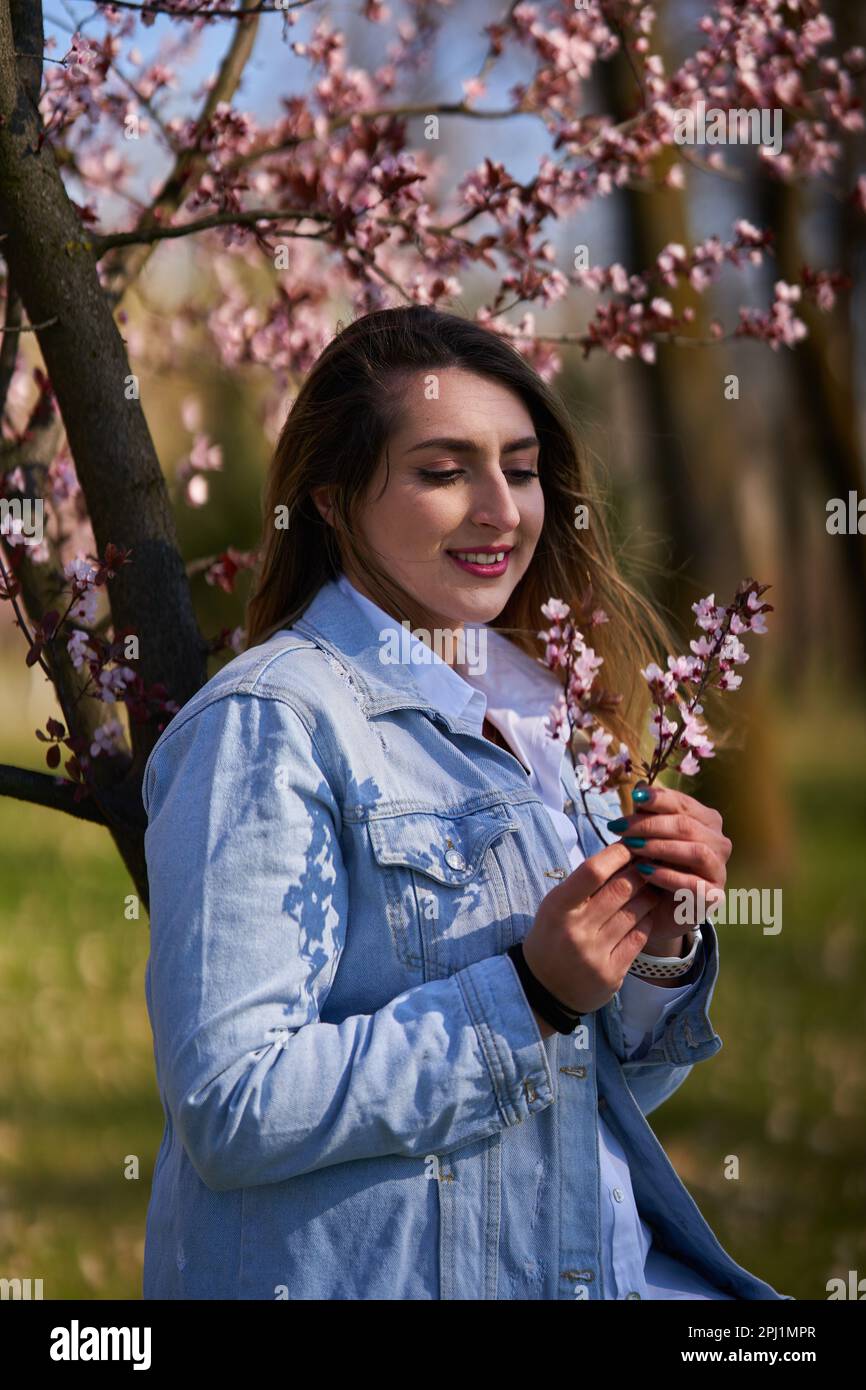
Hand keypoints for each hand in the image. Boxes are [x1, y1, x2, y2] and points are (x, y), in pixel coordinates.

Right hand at [521, 841, 659, 1017]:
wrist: (543, 989)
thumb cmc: (552, 937)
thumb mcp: (555, 907)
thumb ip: (583, 886)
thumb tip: (620, 854)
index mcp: (557, 907)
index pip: (592, 871)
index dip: (617, 854)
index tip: (630, 846)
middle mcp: (576, 930)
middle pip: (621, 889)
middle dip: (640, 872)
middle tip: (650, 864)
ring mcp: (594, 953)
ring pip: (635, 913)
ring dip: (648, 896)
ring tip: (652, 888)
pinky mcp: (611, 973)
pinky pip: (639, 938)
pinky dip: (646, 921)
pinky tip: (646, 915)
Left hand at [609, 780, 731, 951]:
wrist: (657, 909)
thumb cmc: (653, 864)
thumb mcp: (646, 836)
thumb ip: (646, 814)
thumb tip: (641, 787)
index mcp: (706, 820)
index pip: (684, 803)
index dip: (659, 799)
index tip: (634, 798)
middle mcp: (719, 842)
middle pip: (687, 825)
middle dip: (650, 824)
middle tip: (621, 828)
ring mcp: (719, 869)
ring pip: (696, 851)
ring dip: (661, 847)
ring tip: (632, 848)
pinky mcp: (714, 896)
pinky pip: (695, 883)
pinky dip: (668, 876)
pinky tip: (645, 872)